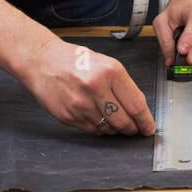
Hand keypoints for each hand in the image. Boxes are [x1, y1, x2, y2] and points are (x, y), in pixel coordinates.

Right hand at [20, 35, 155, 136]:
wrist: (43, 61)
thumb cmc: (76, 60)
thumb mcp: (106, 63)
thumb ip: (123, 85)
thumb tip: (138, 109)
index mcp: (111, 71)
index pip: (136, 104)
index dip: (145, 120)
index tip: (149, 128)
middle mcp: (96, 88)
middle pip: (123, 121)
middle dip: (132, 129)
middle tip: (135, 129)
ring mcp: (80, 104)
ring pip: (108, 129)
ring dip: (116, 130)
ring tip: (116, 122)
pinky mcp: (68, 116)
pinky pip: (92, 130)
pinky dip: (100, 129)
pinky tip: (100, 120)